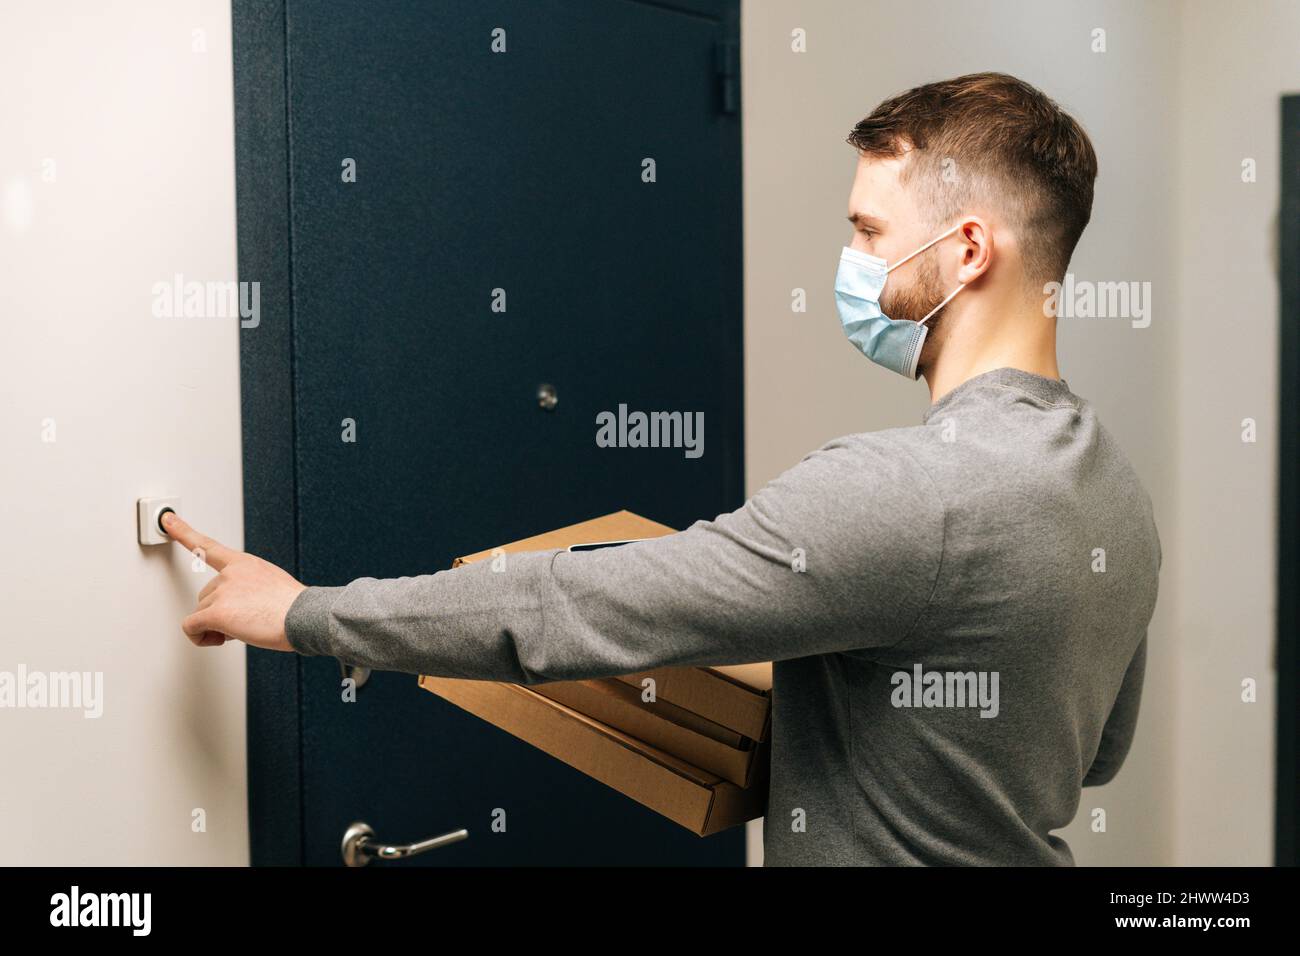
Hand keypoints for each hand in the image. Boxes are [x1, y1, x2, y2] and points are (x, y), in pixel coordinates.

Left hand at [162, 512, 306, 651]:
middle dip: (219, 612)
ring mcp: (222, 591)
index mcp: (244, 563)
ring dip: (217, 626)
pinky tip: (221, 638)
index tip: (166, 519)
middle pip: (205, 596)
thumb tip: (240, 610)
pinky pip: (191, 628)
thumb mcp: (273, 585)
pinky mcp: (216, 612)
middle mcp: (229, 573)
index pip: (208, 546)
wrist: (304, 617)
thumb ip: (250, 588)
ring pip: (201, 614)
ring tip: (246, 628)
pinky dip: (200, 637)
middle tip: (245, 621)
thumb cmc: (295, 608)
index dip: (184, 531)